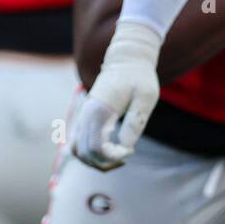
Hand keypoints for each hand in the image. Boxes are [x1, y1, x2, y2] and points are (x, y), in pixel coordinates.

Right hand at [71, 20, 161, 169]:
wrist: (126, 60)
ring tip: (118, 157)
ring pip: (78, 151)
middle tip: (126, 155)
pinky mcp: (84, 118)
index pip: (96, 146)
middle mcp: (86, 114)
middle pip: (85, 153)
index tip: (131, 150)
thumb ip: (136, 121)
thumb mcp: (146, 97)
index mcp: (100, 109)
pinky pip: (78, 144)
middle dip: (105, 163)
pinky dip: (90, 154)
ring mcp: (83, 116)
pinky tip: (109, 151)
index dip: (113, 157)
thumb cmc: (140, 78)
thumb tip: (126, 146)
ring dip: (96, 162)